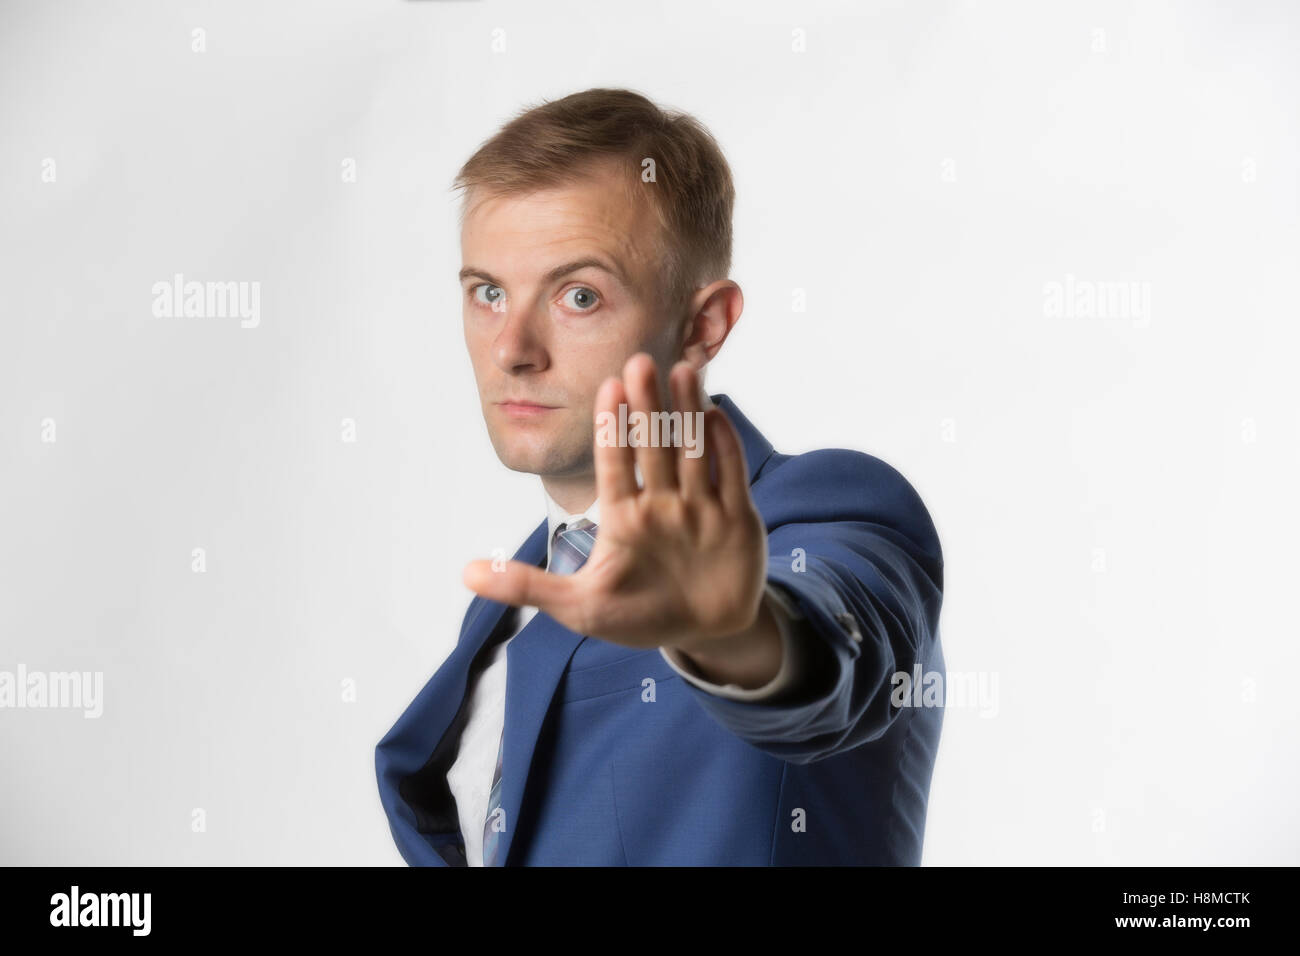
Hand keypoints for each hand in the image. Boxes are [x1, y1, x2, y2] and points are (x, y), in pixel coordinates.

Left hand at [463, 353, 772, 662]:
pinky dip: (724, 447)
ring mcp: (700, 508)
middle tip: (638, 362)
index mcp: (624, 519)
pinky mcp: (737, 518)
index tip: (605, 387)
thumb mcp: (577, 607)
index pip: (615, 464)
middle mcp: (661, 505)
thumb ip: (526, 586)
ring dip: (688, 413)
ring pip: (692, 451)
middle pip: (653, 447)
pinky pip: (730, 475)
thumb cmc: (639, 615)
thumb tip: (465, 573)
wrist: (704, 632)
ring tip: (682, 371)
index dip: (611, 428)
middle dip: (647, 406)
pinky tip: (715, 416)